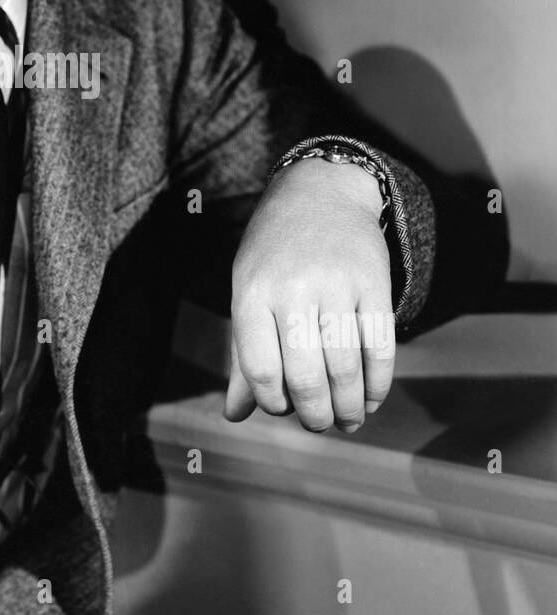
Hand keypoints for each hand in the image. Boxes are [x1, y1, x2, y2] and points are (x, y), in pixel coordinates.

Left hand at [225, 158, 393, 432]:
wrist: (322, 191)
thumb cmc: (275, 251)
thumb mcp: (248, 291)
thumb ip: (243, 354)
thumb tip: (234, 415)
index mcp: (252, 292)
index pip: (260, 369)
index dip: (272, 402)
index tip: (281, 408)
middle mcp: (293, 289)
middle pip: (306, 376)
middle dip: (313, 414)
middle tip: (318, 423)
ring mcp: (337, 285)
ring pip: (345, 368)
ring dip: (347, 407)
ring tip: (345, 420)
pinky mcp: (375, 284)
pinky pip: (380, 347)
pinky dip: (377, 383)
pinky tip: (371, 399)